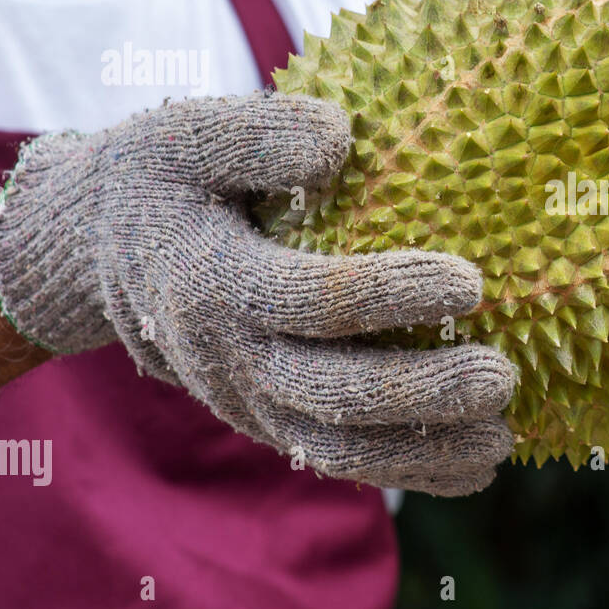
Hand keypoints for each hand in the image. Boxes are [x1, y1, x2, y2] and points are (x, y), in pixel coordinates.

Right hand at [0, 94, 516, 495]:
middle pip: (335, 396)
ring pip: (342, 451)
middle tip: (500, 376)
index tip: (471, 280)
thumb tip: (341, 139)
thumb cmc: (166, 181)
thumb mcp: (190, 134)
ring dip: (425, 453)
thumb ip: (259, 133)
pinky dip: (411, 474)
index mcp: (214, 284)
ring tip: (500, 438)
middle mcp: (232, 360)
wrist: (108, 258)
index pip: (312, 301)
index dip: (391, 295)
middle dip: (424, 394)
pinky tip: (475, 468)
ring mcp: (252, 404)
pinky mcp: (273, 423)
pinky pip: (343, 463)